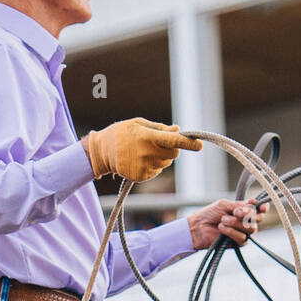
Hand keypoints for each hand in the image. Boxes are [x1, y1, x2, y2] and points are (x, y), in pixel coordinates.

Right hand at [83, 118, 202, 182]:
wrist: (101, 152)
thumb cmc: (122, 133)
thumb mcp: (139, 124)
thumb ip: (160, 128)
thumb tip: (179, 130)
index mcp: (147, 137)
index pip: (173, 140)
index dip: (188, 143)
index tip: (199, 144)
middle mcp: (147, 153)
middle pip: (173, 154)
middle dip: (171, 149)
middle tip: (158, 143)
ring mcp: (144, 166)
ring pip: (165, 164)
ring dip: (161, 158)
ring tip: (143, 151)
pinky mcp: (142, 177)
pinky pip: (156, 171)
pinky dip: (152, 166)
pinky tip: (139, 160)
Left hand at [188, 198, 265, 249]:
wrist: (198, 227)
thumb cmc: (210, 214)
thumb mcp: (225, 205)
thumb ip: (239, 205)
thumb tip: (253, 204)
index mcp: (245, 210)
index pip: (260, 210)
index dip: (263, 208)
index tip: (261, 207)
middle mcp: (247, 222)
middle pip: (258, 219)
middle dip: (248, 215)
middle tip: (236, 212)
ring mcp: (243, 233)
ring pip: (251, 229)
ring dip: (237, 223)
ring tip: (223, 220)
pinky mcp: (238, 243)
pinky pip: (243, 238)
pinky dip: (232, 232)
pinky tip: (222, 228)